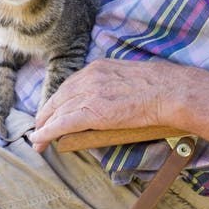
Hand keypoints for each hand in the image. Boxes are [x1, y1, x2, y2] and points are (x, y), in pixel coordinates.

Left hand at [29, 57, 186, 151]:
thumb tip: (109, 98)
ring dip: (44, 126)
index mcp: (99, 67)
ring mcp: (90, 94)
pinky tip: (40, 141)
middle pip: (59, 97)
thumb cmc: (160, 86)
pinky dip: (48, 133)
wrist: (170, 91)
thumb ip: (113, 83)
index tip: (53, 111)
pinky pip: (63, 124)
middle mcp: (90, 77)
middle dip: (46, 114)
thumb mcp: (129, 76)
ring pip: (58, 111)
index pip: (70, 85)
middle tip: (39, 128)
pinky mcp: (93, 112)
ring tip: (38, 140)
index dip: (58, 100)